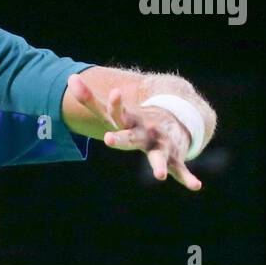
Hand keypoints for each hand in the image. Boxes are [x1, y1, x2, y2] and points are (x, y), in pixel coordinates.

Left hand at [66, 73, 201, 191]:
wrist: (173, 122)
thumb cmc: (134, 121)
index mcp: (129, 122)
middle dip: (121, 139)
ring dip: (159, 165)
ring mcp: (160, 145)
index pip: (118, 114)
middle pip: (131, 137)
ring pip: (159, 156)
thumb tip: (69, 78)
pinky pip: (181, 170)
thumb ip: (91, 100)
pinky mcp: (173, 159)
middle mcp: (145, 132)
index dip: (116, 105)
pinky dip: (188, 178)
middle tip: (108, 140)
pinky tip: (196, 186)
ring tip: (160, 177)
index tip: (115, 92)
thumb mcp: (112, 113)